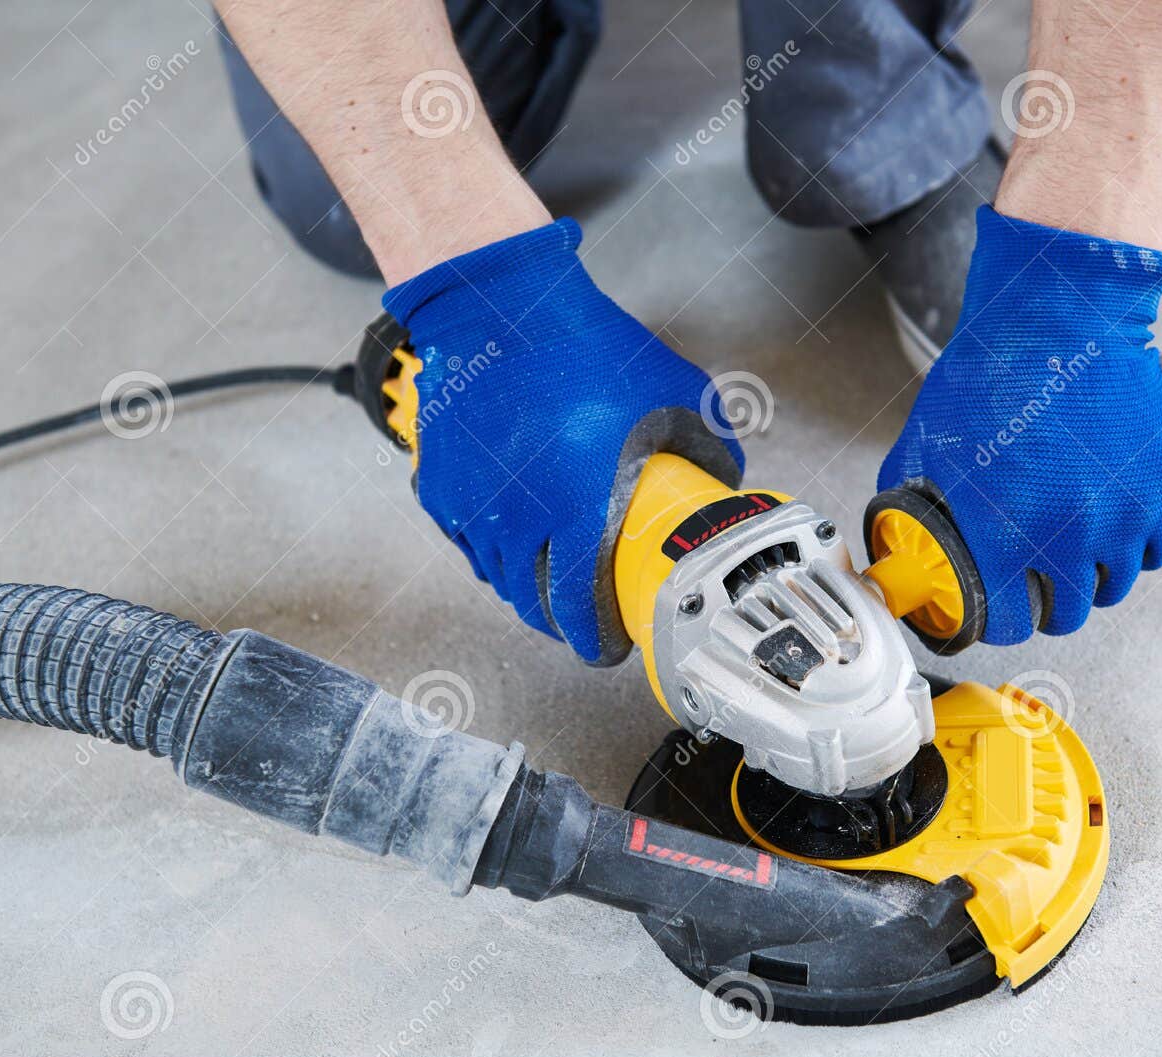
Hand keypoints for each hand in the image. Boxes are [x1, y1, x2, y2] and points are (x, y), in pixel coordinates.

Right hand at [383, 218, 744, 664]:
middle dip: (558, 620)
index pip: (579, 605)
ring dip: (522, 585)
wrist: (498, 304)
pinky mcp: (438, 484)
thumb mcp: (674, 392)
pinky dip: (487, 546)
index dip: (594, 638)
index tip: (606, 646)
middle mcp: (516, 519)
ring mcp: (471, 504)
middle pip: (532, 600)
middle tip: (578, 619)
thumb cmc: (583, 346)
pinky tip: (507, 536)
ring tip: (545, 580)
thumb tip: (723, 480)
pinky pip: (464, 536)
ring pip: (495, 573)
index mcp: (576, 510)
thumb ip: (708, 446)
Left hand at [878, 206, 1161, 643]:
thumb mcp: (926, 448)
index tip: (994, 613)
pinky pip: (1158, 546)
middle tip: (1037, 582)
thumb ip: (910, 508)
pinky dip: (1137, 542)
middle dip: (1048, 603)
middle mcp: (1073, 537)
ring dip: (1093, 573)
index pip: (1007, 623)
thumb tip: (893, 548)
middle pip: (1069, 612)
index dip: (996, 622)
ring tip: (1073, 544)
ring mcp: (1129, 516)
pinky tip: (1112, 518)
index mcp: (1006, 536)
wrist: (1061, 319)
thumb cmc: (987, 376)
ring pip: (1117, 582)